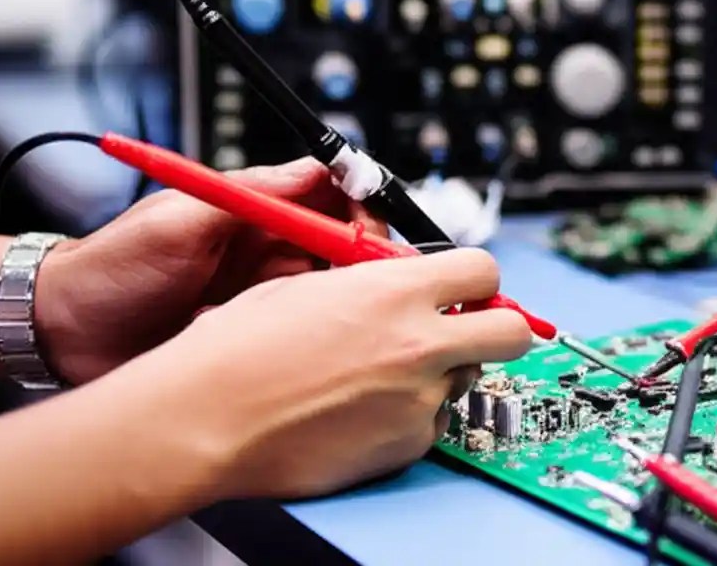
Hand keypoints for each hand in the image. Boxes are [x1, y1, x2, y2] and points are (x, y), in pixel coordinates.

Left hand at [35, 158, 384, 384]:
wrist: (64, 334)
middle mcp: (264, 247)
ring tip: (341, 310)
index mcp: (250, 210)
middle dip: (363, 257)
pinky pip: (304, 327)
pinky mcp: (257, 331)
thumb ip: (246, 194)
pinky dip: (315, 331)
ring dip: (340, 295)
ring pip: (330, 286)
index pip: (326, 193)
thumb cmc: (108, 271)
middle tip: (371, 280)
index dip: (358, 205)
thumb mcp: (177, 222)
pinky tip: (312, 339)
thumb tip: (310, 169)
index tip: (371, 228)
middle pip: (341, 241)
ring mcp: (262, 291)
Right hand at [151, 248, 530, 498]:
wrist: (205, 416)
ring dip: (440, 374)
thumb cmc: (240, 349)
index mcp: (396, 290)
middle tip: (468, 332)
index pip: (485, 271)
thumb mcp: (313, 285)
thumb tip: (408, 280)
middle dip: (496, 329)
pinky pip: (430, 423)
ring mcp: (418, 398)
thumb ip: (377, 281)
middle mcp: (420, 343)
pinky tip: (360, 412)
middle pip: (510, 332)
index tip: (467, 290)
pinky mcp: (406, 444)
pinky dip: (407, 417)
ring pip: (465, 379)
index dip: (477, 280)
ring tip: (380, 376)